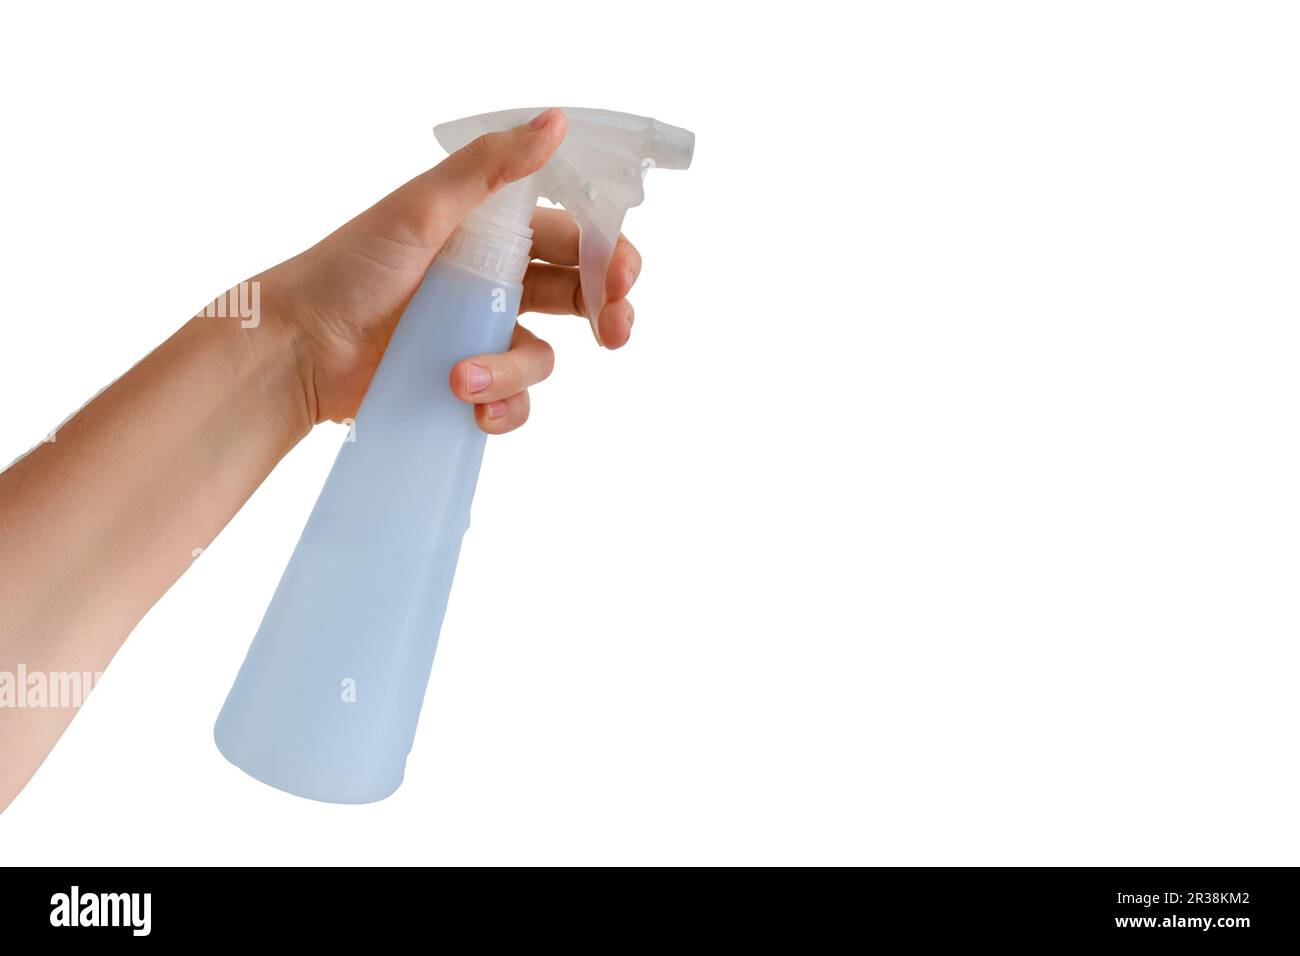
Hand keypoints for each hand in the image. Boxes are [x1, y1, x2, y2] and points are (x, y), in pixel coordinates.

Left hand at [265, 107, 642, 432]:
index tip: (622, 277)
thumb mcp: (421, 209)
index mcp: (491, 232)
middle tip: (615, 331)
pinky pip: (512, 401)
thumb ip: (491, 168)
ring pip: (541, 357)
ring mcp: (480, 336)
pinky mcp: (465, 384)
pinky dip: (502, 408)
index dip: (609, 255)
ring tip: (463, 379)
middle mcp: (494, 282)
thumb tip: (556, 122)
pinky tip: (472, 408)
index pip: (573, 237)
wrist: (298, 346)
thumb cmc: (349, 269)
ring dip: (515, 372)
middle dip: (607, 314)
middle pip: (578, 297)